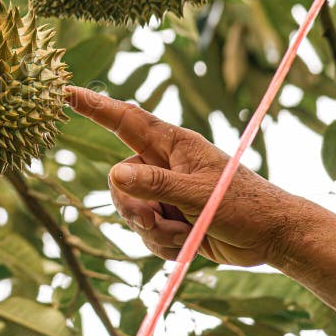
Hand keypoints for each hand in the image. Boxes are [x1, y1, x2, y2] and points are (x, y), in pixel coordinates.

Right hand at [65, 86, 296, 266]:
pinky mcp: (168, 218)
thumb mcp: (199, 194)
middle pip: (120, 183)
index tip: (64, 91)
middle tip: (157, 221)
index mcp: (171, 145)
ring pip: (130, 212)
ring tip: (185, 234)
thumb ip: (156, 184)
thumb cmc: (244, 205)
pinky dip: (163, 245)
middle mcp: (162, 165)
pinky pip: (145, 234)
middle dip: (133, 209)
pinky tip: (189, 244)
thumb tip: (115, 175)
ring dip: (154, 231)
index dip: (93, 105)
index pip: (124, 119)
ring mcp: (164, 193)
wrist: (270, 238)